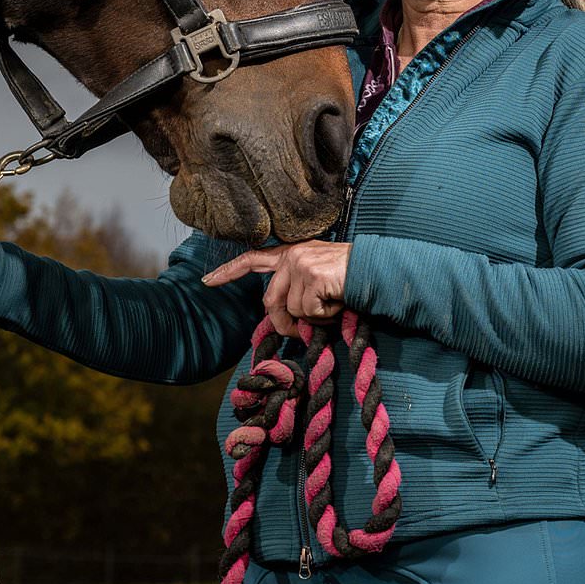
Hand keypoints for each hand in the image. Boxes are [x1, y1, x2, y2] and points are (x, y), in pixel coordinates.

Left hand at [203, 241, 351, 336]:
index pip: (253, 259)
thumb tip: (286, 320)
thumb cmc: (350, 276)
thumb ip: (297, 289)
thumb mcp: (318, 276)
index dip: (229, 272)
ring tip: (333, 304)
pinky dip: (325, 316)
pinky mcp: (312, 277)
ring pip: (292, 310)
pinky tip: (337, 302)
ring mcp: (301, 264)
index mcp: (292, 252)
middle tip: (302, 331)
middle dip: (284, 323)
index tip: (207, 281)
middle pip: (271, 301)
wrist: (377, 270)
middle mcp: (293, 255)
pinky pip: (308, 312)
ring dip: (314, 317)